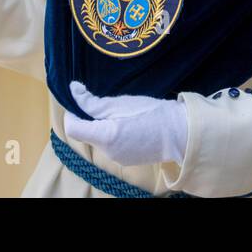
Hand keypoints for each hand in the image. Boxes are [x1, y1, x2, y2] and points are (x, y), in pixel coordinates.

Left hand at [63, 81, 187, 165]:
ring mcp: (118, 159)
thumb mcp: (120, 102)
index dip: (72, 112)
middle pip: (87, 133)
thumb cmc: (151, 112)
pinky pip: (112, 145)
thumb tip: (73, 91)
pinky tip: (129, 123)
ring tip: (121, 111)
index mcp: (105, 137)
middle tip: (104, 101)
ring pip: (100, 139)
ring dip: (103, 125)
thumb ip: (92, 101)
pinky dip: (114, 134)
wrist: (180, 131)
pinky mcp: (127, 160)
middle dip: (90, 118)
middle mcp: (108, 153)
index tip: (79, 100)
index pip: (72, 128)